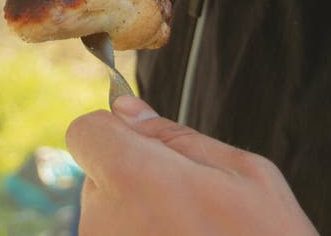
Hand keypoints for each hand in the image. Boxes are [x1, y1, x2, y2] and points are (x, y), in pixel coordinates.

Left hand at [66, 95, 317, 235]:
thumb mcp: (244, 174)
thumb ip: (175, 136)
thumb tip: (127, 108)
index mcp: (132, 177)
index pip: (87, 132)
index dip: (117, 132)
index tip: (146, 147)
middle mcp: (102, 221)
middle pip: (99, 177)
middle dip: (135, 179)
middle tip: (189, 204)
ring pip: (108, 218)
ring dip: (139, 219)